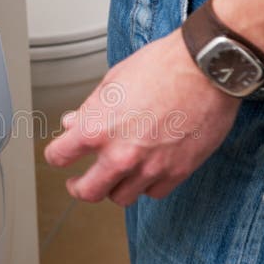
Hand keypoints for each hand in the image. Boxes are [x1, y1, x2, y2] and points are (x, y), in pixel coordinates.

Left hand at [44, 30, 241, 206]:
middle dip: (79, 187)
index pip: (59, 156)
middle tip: (79, 183)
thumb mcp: (114, 81)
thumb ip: (91, 108)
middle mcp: (120, 154)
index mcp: (97, 128)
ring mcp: (149, 167)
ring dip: (115, 186)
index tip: (60, 155)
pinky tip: (146, 171)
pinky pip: (153, 193)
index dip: (57, 155)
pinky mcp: (177, 172)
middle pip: (87, 192)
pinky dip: (147, 185)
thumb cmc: (163, 66)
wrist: (207, 68)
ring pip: (120, 197)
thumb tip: (73, 122)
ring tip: (116, 175)